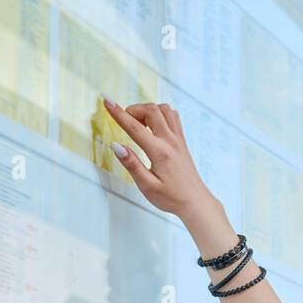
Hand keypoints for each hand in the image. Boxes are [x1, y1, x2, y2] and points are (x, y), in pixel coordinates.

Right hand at [100, 98, 215, 218]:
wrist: (195, 202)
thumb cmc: (171, 197)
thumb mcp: (147, 186)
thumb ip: (131, 164)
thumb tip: (116, 146)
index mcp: (159, 152)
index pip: (134, 127)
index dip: (118, 113)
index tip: (106, 101)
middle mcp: (171, 141)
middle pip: (151, 110)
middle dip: (134, 110)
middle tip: (124, 121)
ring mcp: (178, 139)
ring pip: (164, 109)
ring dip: (148, 110)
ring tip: (138, 123)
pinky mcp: (182, 141)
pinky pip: (173, 117)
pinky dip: (160, 113)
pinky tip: (153, 125)